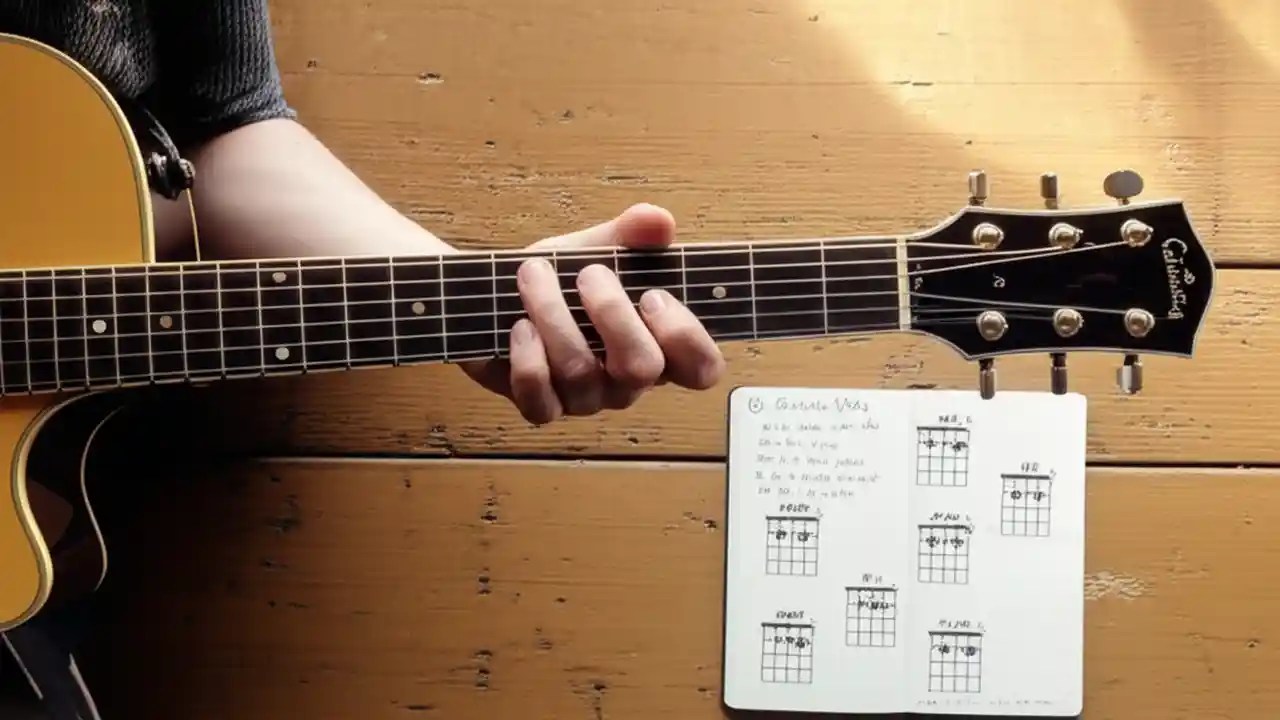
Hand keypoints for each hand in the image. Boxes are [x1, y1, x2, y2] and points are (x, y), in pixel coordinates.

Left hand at [461, 203, 725, 423]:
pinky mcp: (541, 404)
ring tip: (534, 274)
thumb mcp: (596, 249)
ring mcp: (585, 398)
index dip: (685, 336)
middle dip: (613, 313)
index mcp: (657, 345)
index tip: (653, 294)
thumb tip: (658, 220)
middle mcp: (626, 381)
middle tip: (589, 275)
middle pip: (642, 369)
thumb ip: (630, 235)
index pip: (701, 368)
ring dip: (554, 316)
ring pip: (581, 374)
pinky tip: (519, 326)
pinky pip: (540, 401)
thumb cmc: (561, 280)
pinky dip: (528, 360)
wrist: (499, 296)